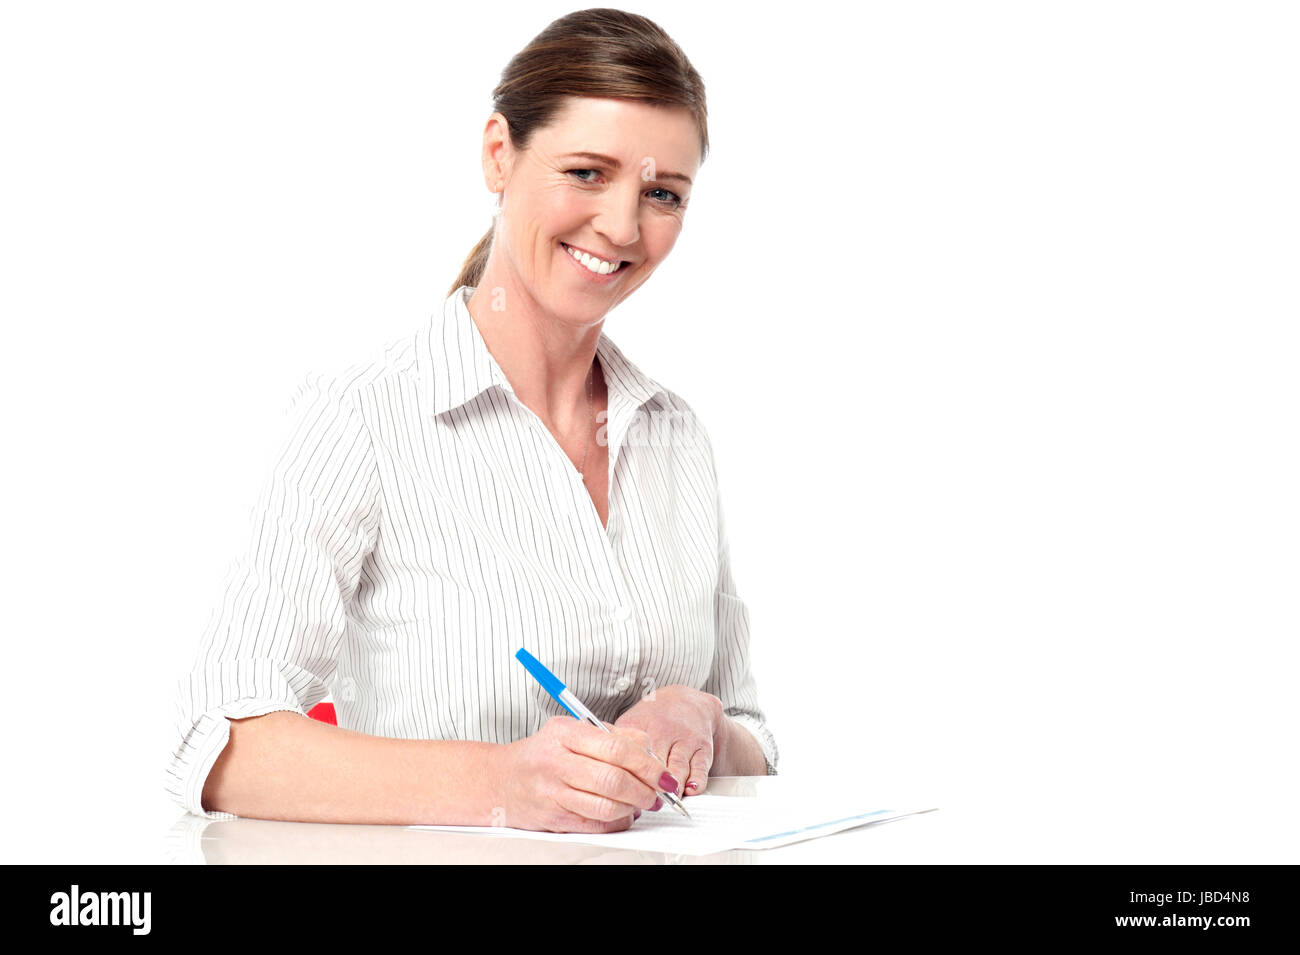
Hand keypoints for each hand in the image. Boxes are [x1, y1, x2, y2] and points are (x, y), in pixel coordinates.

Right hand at [495, 717, 668, 832]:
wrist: (501, 779)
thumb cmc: (542, 754)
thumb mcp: (571, 731)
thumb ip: (610, 736)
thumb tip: (648, 752)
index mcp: (565, 732)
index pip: (616, 748)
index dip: (647, 764)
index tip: (663, 774)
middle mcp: (556, 761)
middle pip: (614, 779)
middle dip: (644, 790)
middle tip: (657, 793)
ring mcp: (552, 792)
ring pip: (606, 806)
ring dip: (632, 808)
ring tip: (640, 803)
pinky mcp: (552, 817)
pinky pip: (594, 824)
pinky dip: (616, 822)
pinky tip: (622, 813)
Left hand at [614, 685, 723, 796]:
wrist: (687, 702)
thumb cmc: (654, 719)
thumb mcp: (629, 725)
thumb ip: (616, 748)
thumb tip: (602, 777)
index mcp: (638, 726)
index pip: (628, 757)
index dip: (626, 779)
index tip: (622, 794)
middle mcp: (662, 731)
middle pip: (653, 766)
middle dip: (649, 788)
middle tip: (644, 803)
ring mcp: (684, 739)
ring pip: (677, 769)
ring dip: (671, 789)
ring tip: (665, 800)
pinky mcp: (702, 747)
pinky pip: (700, 768)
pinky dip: (695, 782)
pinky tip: (689, 790)